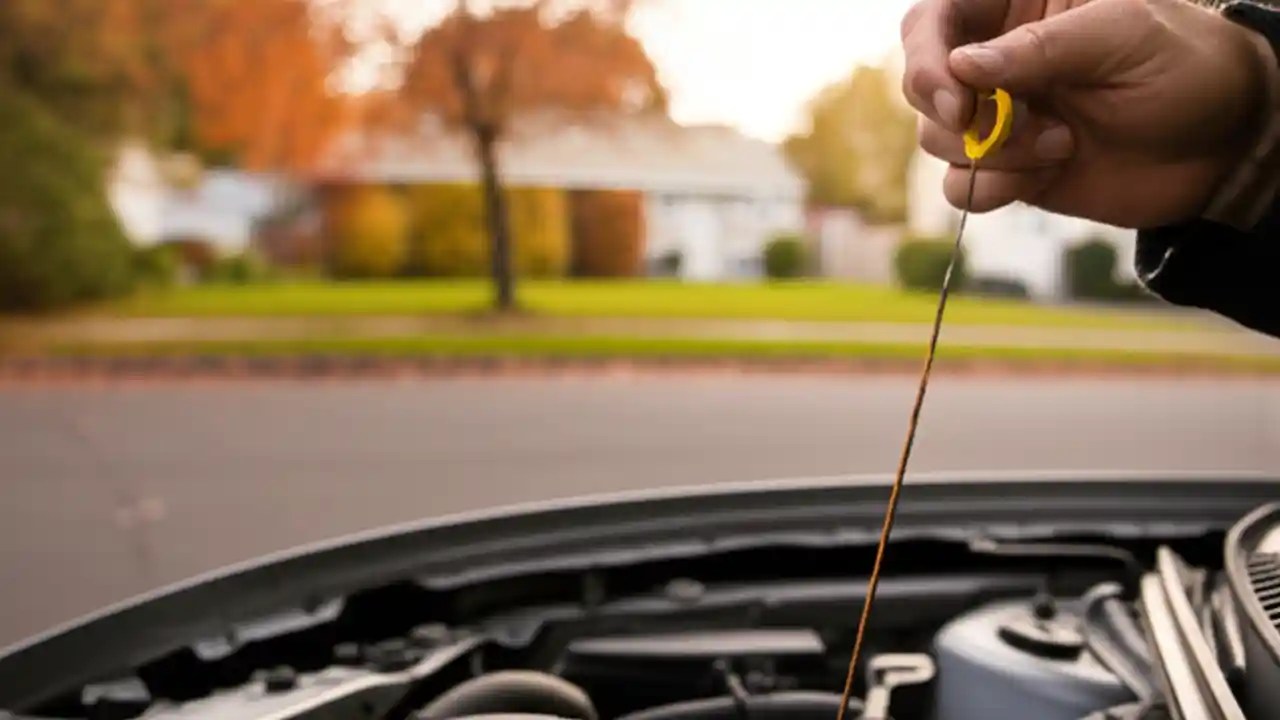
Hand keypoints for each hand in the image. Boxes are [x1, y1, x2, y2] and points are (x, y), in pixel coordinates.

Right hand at [901, 0, 1274, 227]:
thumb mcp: (1119, 38)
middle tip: (1007, 127)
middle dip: (956, 115)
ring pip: (936, 139)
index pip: (932, 20)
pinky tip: (1046, 176)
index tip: (956, 100)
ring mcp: (997, 117)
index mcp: (1017, 7)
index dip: (926, 58)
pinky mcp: (1006, 169)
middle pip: (921, 84)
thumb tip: (962, 66)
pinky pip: (959, 187)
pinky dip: (990, 189)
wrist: (1220, 145)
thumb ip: (1040, 49)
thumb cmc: (1182, 67)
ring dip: (989, 153)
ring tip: (1062, 145)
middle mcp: (995, 61)